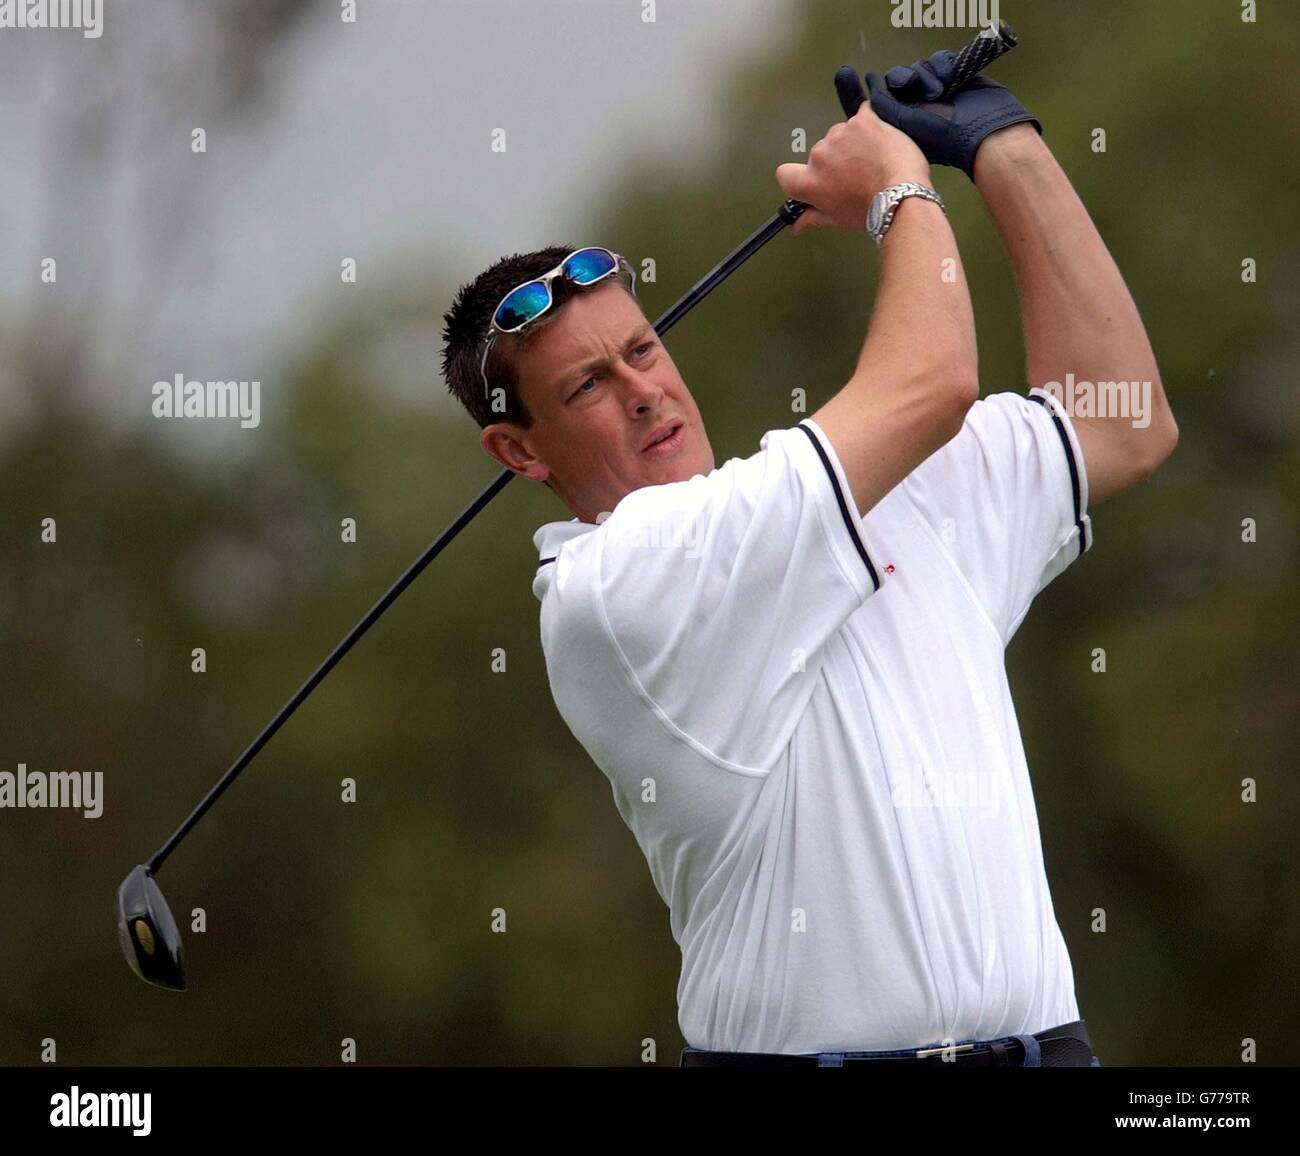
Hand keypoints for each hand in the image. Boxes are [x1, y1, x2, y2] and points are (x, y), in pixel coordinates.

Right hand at [775, 87, 930, 235]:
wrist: (901, 193)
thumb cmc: (870, 210)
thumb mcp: (838, 219)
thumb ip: (812, 218)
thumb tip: (796, 226)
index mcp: (810, 182)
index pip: (785, 174)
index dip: (797, 176)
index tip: (816, 179)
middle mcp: (819, 156)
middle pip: (820, 153)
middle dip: (836, 160)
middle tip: (858, 174)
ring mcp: (840, 134)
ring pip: (840, 135)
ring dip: (853, 143)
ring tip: (874, 160)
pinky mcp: (861, 120)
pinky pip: (862, 116)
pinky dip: (869, 126)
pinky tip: (880, 139)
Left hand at [865, 50, 1040, 178]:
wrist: (982, 131)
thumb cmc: (941, 135)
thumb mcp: (903, 121)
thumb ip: (883, 102)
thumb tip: (870, 82)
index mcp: (902, 115)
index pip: (887, 88)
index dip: (892, 82)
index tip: (898, 84)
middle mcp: (917, 102)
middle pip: (903, 74)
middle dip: (912, 78)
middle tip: (925, 91)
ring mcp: (936, 89)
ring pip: (922, 66)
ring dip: (929, 75)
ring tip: (941, 92)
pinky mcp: (954, 77)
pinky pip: (940, 59)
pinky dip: (944, 66)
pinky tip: (951, 80)